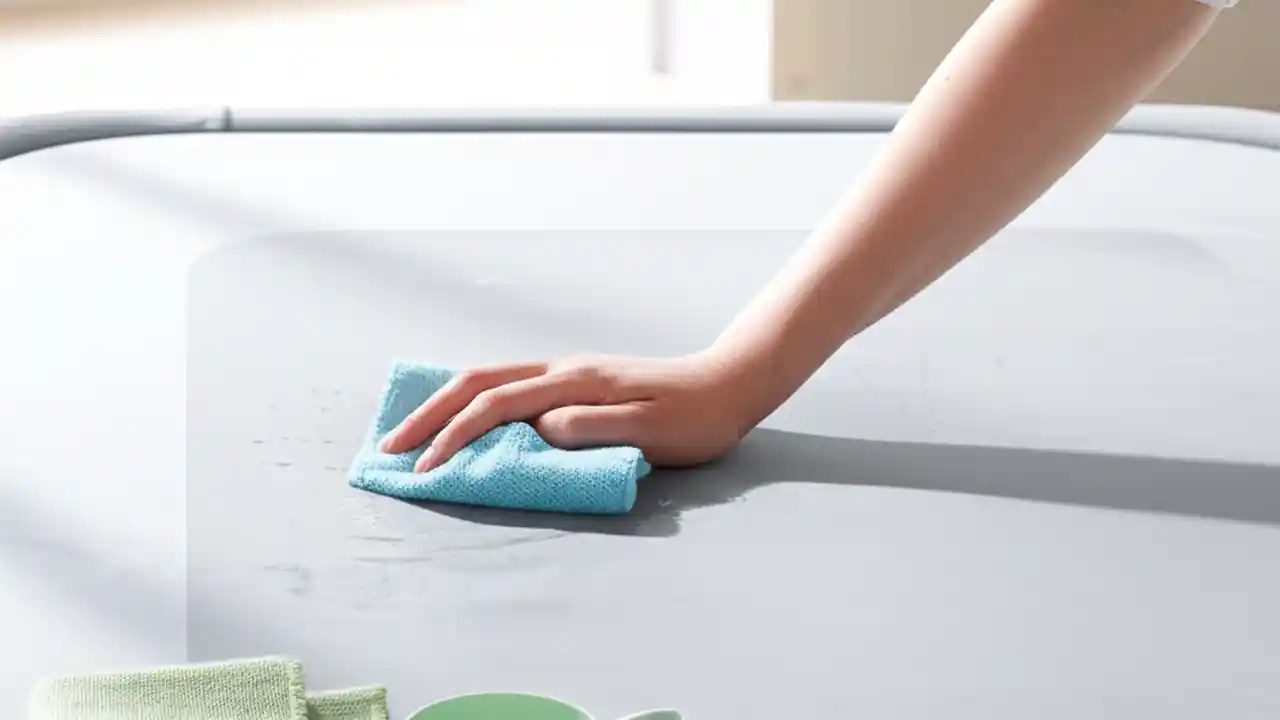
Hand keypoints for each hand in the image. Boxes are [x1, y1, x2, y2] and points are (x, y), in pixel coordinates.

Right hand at [379, 352, 758, 471]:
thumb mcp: (650, 431)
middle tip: (390, 446)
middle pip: (477, 382)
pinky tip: (462, 415)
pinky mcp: (573, 380)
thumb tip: (538, 431)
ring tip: (412, 431)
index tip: (425, 470)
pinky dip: (472, 399)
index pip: (497, 407)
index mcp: (574, 383)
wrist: (728, 384)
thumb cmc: (694, 417)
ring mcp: (565, 371)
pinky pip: (508, 384)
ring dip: (444, 403)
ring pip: (488, 377)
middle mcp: (561, 370)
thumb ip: (593, 430)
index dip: (456, 437)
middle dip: (429, 413)